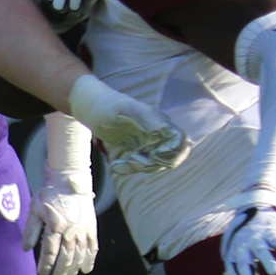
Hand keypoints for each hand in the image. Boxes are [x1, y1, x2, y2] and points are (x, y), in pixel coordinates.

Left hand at [21, 182, 98, 274]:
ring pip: (79, 255)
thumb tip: (25, 249)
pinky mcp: (92, 227)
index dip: (46, 265)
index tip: (42, 274)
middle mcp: (71, 230)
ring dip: (74, 269)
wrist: (69, 180)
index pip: (50, 251)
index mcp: (55, 226)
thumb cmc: (48, 195)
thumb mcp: (34, 209)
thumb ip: (31, 230)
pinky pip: (92, 247)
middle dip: (61, 271)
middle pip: (66, 256)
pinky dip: (90, 260)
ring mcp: (83, 230)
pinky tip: (85, 269)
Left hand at [67, 74, 189, 174]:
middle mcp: (158, 135)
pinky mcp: (137, 151)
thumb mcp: (126, 109)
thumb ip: (145, 118)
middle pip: (171, 157)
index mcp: (161, 123)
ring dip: (137, 167)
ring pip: (154, 164)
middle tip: (134, 161)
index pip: (180, 141)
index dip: (174, 152)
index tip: (155, 155)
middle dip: (155, 164)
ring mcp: (148, 144)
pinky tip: (114, 165)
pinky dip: (128, 168)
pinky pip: (139, 165)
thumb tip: (162, 130)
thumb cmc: (110, 106)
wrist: (94, 108)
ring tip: (117, 163)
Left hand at [214, 197, 275, 274]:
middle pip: (244, 262)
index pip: (232, 269)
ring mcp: (257, 237)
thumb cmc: (245, 240)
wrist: (256, 209)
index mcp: (233, 252)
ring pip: (262, 250)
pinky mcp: (272, 230)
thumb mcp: (235, 255)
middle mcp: (243, 245)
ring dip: (268, 262)